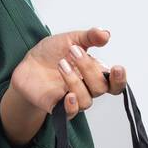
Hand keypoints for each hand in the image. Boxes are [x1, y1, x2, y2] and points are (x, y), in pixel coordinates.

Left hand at [10, 26, 126, 120]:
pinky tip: (67, 95)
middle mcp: (86, 89)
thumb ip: (89, 37)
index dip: (119, 79)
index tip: (117, 68)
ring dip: (75, 81)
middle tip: (73, 51)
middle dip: (88, 68)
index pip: (114, 84)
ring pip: (85, 100)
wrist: (27, 64)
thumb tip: (105, 34)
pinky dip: (71, 106)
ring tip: (61, 63)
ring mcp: (71, 99)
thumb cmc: (51, 53)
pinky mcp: (56, 107)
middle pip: (100, 88)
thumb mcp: (70, 39)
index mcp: (94, 73)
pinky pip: (69, 114)